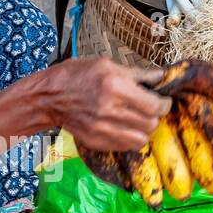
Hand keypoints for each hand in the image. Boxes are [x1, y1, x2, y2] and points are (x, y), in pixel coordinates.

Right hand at [40, 58, 170, 151]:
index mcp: (115, 86)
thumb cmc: (76, 76)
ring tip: (137, 120)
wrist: (48, 97)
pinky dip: (130, 138)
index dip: (164, 104)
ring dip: (144, 130)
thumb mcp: (106, 65)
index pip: (155, 105)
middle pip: (151, 124)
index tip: (162, 101)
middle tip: (149, 110)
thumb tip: (162, 76)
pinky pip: (125, 146)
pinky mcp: (96, 141)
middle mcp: (109, 109)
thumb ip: (137, 74)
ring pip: (141, 139)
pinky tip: (124, 127)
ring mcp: (102, 128)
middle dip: (155, 117)